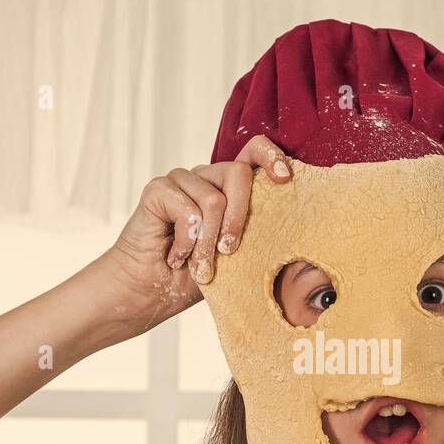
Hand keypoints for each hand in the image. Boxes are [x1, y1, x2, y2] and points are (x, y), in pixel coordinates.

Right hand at [106, 135, 292, 322]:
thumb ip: (256, 234)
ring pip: (213, 199)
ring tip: (198, 266)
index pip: (254, 152)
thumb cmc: (194, 277)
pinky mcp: (158, 189)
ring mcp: (182, 180)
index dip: (271, 156)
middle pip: (238, 172)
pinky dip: (185, 242)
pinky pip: (186, 210)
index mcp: (230, 189)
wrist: (151, 292)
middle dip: (238, 219)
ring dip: (207, 243)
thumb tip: (291, 227)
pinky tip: (174, 256)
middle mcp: (206, 178)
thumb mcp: (237, 258)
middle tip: (228, 252)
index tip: (283, 179)